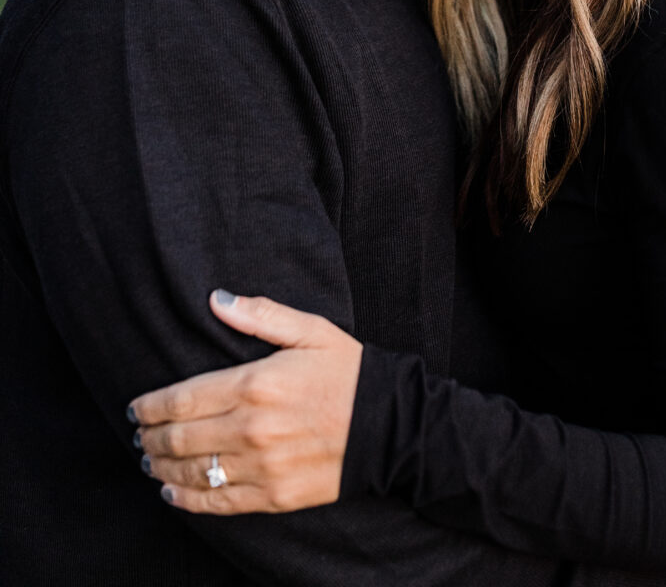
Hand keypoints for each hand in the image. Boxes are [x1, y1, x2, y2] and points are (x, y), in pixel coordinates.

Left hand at [130, 290, 360, 513]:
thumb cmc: (349, 372)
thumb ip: (261, 315)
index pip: (182, 399)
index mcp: (256, 384)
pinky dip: (188, 500)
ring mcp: (261, 467)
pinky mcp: (273, 496)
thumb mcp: (311, 331)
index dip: (151, 407)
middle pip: (180, 440)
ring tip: (150, 461)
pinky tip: (174, 493)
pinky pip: (218, 504)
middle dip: (151, 438)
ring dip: (162, 468)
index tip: (136, 408)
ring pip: (193, 473)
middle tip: (139, 435)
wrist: (391, 425)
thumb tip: (216, 300)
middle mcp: (251, 429)